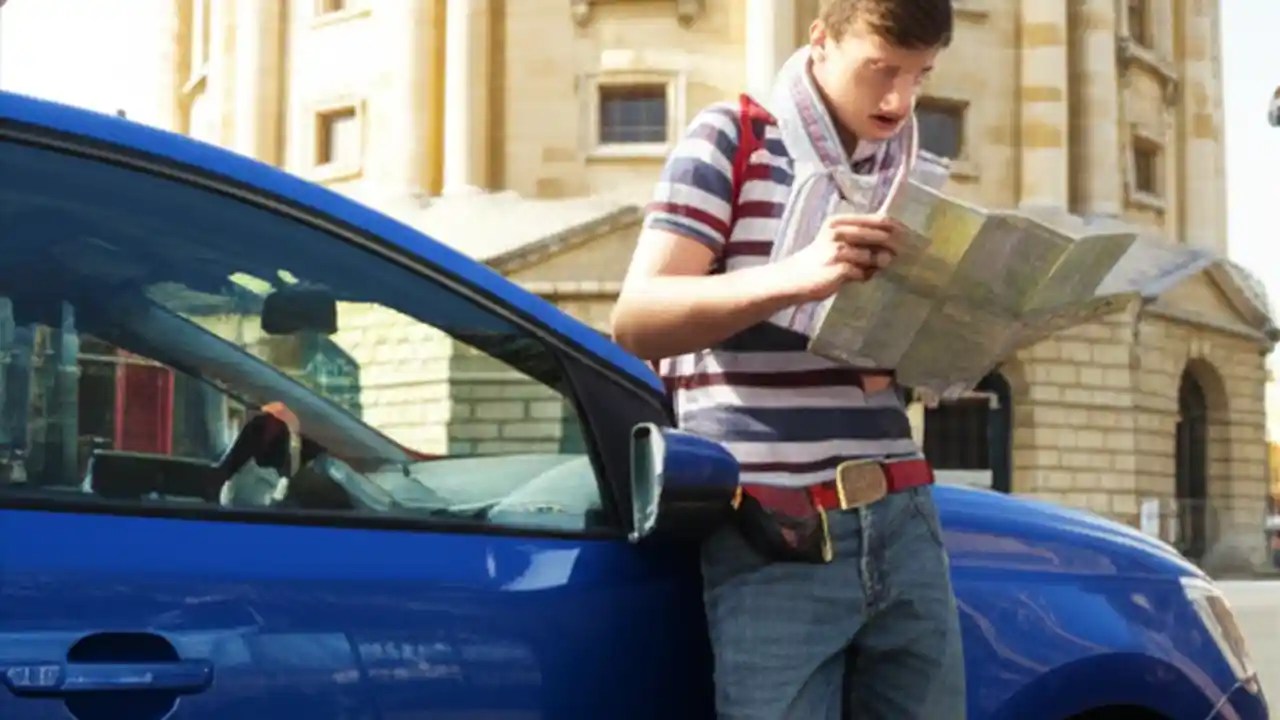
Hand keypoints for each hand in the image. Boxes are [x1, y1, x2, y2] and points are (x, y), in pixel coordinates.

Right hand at [781, 214, 901, 302]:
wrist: (793, 279)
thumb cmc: (819, 261)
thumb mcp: (837, 242)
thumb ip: (862, 241)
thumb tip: (892, 249)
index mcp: (839, 221)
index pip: (878, 219)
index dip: (897, 228)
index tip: (909, 237)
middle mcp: (838, 232)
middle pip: (880, 235)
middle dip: (894, 247)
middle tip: (899, 256)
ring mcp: (838, 249)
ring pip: (873, 257)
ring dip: (873, 266)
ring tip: (862, 270)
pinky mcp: (839, 268)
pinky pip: (864, 273)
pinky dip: (863, 277)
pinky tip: (854, 278)